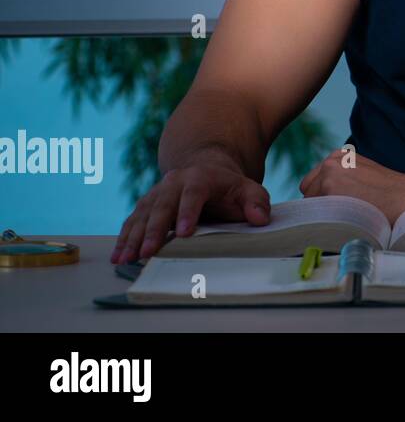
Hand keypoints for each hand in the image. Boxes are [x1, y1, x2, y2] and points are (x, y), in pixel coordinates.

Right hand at [112, 152, 270, 263]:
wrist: (205, 171)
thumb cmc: (229, 188)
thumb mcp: (248, 189)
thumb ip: (257, 202)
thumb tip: (260, 219)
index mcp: (199, 178)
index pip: (193, 193)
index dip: (188, 212)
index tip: (184, 232)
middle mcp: (173, 183)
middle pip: (162, 205)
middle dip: (154, 229)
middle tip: (148, 252)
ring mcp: (157, 193)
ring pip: (142, 214)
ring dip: (133, 237)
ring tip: (126, 259)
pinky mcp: (146, 205)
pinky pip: (132, 221)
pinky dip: (124, 238)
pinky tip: (118, 256)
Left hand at [298, 149, 404, 223]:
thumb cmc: (391, 193)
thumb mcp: (364, 174)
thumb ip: (343, 178)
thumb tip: (326, 198)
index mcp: (339, 156)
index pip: (315, 182)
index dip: (325, 198)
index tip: (341, 207)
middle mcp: (331, 161)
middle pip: (309, 193)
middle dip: (321, 205)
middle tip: (344, 214)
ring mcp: (328, 175)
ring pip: (311, 205)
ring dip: (324, 214)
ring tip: (349, 218)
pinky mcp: (329, 190)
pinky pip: (314, 214)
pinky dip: (326, 221)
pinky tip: (346, 222)